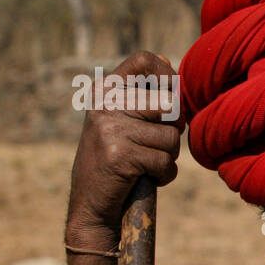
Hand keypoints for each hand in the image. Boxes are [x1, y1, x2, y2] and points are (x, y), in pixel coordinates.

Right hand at [65, 50, 183, 250]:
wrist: (91, 205)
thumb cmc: (116, 161)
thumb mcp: (123, 121)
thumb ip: (144, 95)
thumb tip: (169, 60)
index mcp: (104, 90)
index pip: (143, 60)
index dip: (168, 75)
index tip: (171, 96)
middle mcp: (104, 105)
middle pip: (170, 105)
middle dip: (173, 130)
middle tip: (153, 145)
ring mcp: (110, 130)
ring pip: (171, 137)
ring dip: (167, 157)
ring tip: (144, 163)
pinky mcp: (120, 156)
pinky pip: (166, 162)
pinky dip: (164, 175)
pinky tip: (143, 178)